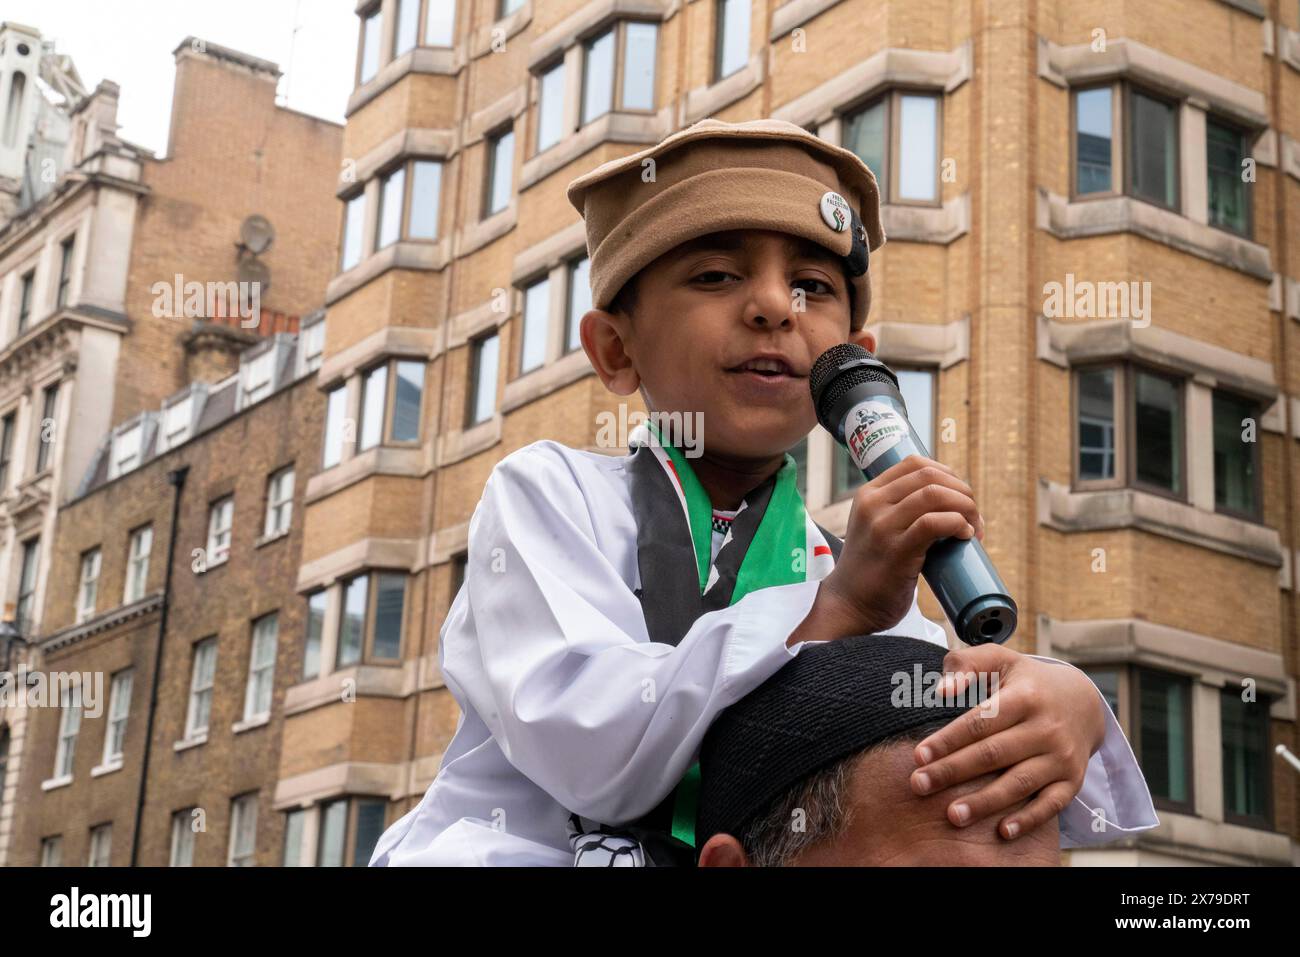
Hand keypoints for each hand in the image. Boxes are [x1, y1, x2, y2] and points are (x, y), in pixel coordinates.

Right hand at [816, 456, 983, 637]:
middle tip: (973, 517)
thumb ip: (900, 510)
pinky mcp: (895, 551)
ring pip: (934, 494)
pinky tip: (964, 535)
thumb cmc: (872, 569)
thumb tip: (950, 500)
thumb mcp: (876, 527)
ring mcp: (882, 526)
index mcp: (869, 494)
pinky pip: (933, 523)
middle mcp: (872, 504)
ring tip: (972, 529)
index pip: (915, 463)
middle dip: (962, 491)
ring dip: (965, 508)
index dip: (948, 475)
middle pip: (929, 476)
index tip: (960, 498)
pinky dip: (957, 523)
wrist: (849, 605)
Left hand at [907, 644, 1107, 838]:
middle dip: (953, 771)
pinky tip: (1002, 831)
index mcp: (1025, 697)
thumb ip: (966, 665)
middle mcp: (1047, 728)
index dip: (948, 740)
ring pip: (1019, 783)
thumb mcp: (999, 659)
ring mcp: (1062, 757)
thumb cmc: (1025, 681)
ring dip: (985, 802)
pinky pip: (1051, 805)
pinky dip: (1029, 820)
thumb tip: (941, 691)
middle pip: (994, 754)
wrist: (1082, 702)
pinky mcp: (1073, 780)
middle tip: (919, 785)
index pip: (980, 721)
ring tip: (952, 815)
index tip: (918, 756)